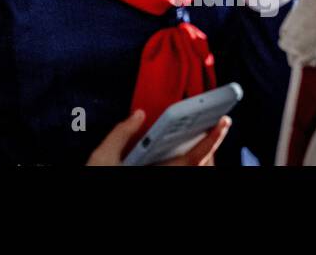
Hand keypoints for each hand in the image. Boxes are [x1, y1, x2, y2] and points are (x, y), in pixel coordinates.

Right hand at [86, 109, 231, 165]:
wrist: (92, 200)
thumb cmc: (98, 177)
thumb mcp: (103, 157)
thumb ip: (120, 133)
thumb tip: (138, 115)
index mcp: (157, 171)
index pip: (193, 156)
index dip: (212, 138)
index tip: (223, 121)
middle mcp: (166, 176)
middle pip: (201, 164)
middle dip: (210, 145)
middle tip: (214, 123)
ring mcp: (165, 178)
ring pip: (196, 169)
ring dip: (202, 154)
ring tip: (202, 135)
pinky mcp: (162, 176)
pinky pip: (185, 170)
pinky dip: (192, 160)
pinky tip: (185, 151)